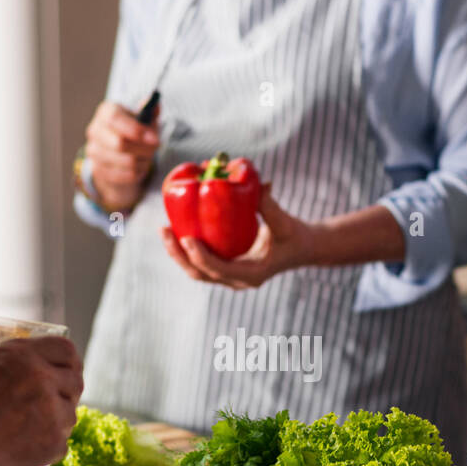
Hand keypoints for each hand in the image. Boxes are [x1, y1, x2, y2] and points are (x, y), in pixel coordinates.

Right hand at [0, 336, 83, 465]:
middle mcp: (42, 378)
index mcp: (21, 354)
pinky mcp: (50, 443)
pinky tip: (27, 452)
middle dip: (67, 392)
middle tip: (54, 404)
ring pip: (70, 416)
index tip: (64, 371)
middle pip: (75, 382)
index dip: (68, 362)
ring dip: (56, 423)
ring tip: (31, 432)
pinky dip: (46, 451)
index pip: (65, 350)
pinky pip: (60, 446)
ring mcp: (50, 411)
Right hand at [84, 100, 159, 212]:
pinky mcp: (98, 170)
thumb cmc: (133, 130)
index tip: (154, 138)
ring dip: (144, 161)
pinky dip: (138, 173)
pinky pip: (124, 176)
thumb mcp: (143, 118)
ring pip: (125, 162)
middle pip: (119, 144)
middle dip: (144, 148)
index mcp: (105, 112)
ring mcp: (93, 151)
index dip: (135, 130)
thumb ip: (150, 111)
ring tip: (148, 156)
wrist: (118, 151)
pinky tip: (140, 166)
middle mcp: (95, 130)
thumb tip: (156, 106)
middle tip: (155, 148)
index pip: (114, 119)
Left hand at [161, 187, 307, 288]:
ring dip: (178, 253)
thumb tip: (260, 184)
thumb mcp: (286, 222)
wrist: (302, 248)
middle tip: (164, 230)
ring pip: (197, 270)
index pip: (218, 270)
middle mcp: (237, 280)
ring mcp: (230, 277)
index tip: (186, 237)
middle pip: (200, 273)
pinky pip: (201, 262)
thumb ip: (271, 206)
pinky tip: (176, 229)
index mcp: (252, 275)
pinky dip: (186, 249)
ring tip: (164, 230)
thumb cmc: (295, 235)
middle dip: (179, 254)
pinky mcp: (226, 269)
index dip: (200, 256)